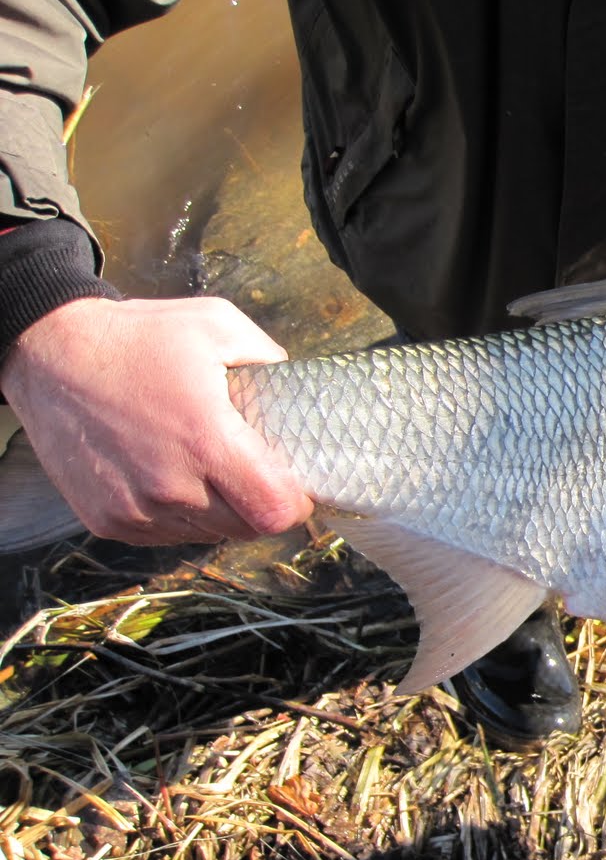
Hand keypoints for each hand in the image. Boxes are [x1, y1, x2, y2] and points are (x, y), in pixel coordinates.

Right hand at [1, 296, 313, 543]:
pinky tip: (174, 477)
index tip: (295, 484)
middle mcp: (170, 486)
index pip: (274, 511)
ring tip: (210, 469)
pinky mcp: (108, 521)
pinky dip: (181, 516)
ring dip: (221, 512)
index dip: (295, 503)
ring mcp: (136, 510)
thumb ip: (270, 359)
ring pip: (207, 534)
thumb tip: (302, 393)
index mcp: (205, 441)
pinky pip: (166, 535)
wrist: (49, 355)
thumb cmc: (138, 337)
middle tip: (256, 473)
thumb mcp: (216, 324)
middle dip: (260, 505)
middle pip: (246, 529)